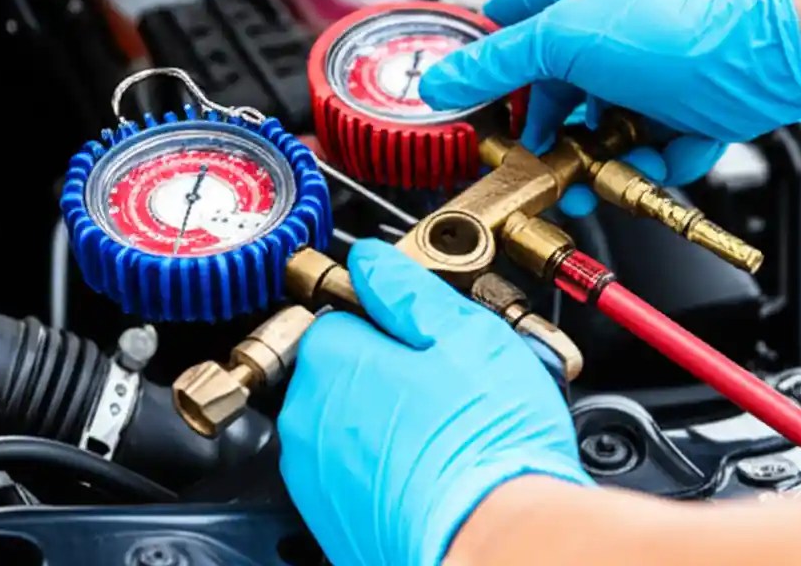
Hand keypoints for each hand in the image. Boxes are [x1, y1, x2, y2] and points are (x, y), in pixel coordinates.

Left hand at [278, 240, 591, 565]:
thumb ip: (407, 289)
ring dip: (393, 422)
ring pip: (354, 426)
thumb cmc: (485, 443)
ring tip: (454, 433)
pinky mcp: (336, 524)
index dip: (398, 322)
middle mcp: (306, 421)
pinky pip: (361, 476)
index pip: (348, 314)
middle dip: (394, 373)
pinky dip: (393, 471)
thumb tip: (372, 262)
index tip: (432, 338)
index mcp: (331, 360)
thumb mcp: (464, 333)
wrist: (494, 542)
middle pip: (348, 372)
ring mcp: (317, 480)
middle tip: (454, 387)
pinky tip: (439, 472)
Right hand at [420, 0, 800, 213]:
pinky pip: (646, 155)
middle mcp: (603, 33)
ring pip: (598, 136)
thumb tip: (441, 82)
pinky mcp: (676, 114)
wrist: (765, 58)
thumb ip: (495, 65)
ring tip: (615, 166)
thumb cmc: (678, 29)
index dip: (486, 74)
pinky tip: (665, 153)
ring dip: (605, 161)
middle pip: (551, 100)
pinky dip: (654, 164)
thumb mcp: (562, 41)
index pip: (504, 30)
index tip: (475, 115)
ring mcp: (641, 77)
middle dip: (554, 139)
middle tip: (547, 163)